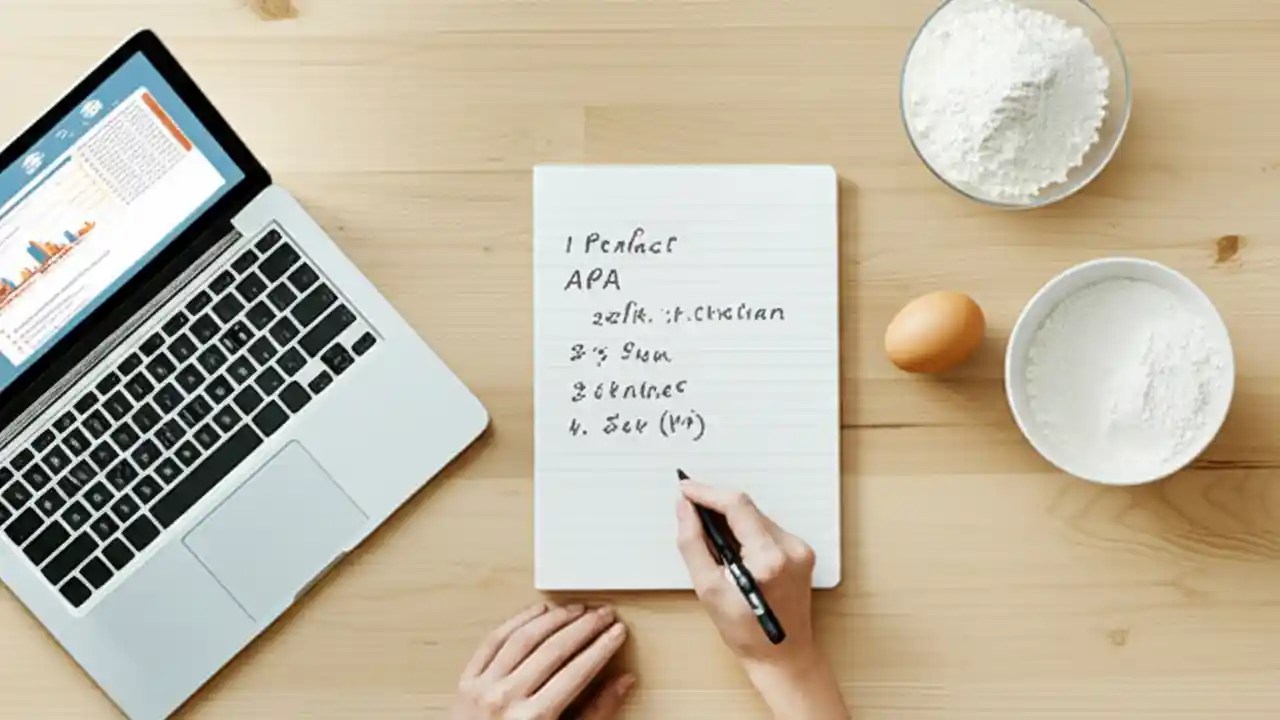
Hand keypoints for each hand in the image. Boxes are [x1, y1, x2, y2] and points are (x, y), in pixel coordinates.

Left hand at [450, 603, 633, 719]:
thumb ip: (595, 714)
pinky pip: (493, 641)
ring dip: (553, 619)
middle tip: (604, 614)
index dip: (601, 648)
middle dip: (584, 627)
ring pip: (523, 639)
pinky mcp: (466, 682)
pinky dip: (516, 622)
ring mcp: (483, 689)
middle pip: (553, 650)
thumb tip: (623, 681)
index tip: (617, 631)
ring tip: (576, 609)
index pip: (577, 672)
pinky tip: (536, 612)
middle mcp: (506, 700)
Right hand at [676, 482, 847, 719]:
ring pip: (755, 516)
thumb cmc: (746, 633)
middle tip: (689, 510)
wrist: (783, 656)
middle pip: (746, 508)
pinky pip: (765, 528)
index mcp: (770, 558)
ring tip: (707, 534)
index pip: (736, 505)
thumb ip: (693, 543)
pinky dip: (744, 530)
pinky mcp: (800, 551)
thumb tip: (684, 509)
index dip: (706, 492)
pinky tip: (730, 546)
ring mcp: (799, 548)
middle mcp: (790, 547)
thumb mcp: (708, 589)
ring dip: (729, 518)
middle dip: (715, 505)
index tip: (685, 489)